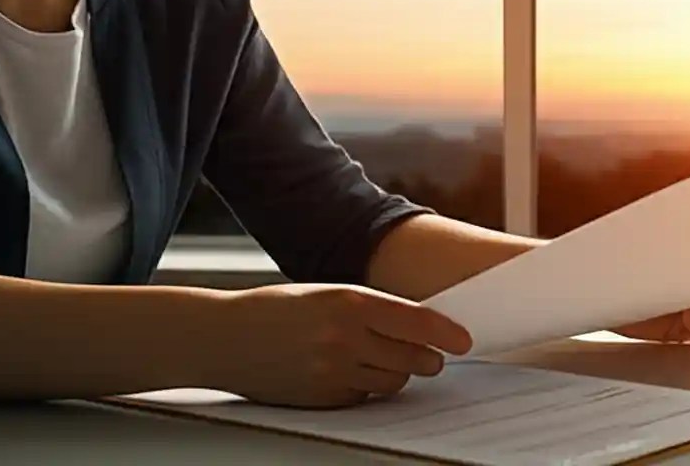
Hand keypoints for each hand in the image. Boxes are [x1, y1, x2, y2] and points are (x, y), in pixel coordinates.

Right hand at [202, 283, 472, 407]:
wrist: (225, 336)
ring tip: (386, 361)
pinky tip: (354, 372)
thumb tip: (418, 325)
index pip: (417, 321)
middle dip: (427, 358)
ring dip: (399, 373)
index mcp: (350, 300)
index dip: (447, 333)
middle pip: (414, 357)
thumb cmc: (278, 309)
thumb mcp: (328, 293)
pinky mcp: (324, 397)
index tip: (464, 340)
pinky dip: (368, 387)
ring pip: (394, 381)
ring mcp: (334, 370)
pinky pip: (365, 397)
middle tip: (432, 356)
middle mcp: (345, 336)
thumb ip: (371, 308)